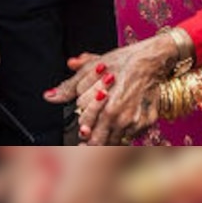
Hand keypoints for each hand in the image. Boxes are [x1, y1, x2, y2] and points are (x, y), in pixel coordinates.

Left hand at [44, 37, 176, 144]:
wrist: (152, 59)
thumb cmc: (123, 61)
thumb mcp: (92, 69)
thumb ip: (69, 87)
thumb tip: (49, 97)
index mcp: (105, 108)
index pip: (86, 131)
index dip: (81, 133)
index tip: (81, 135)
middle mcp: (120, 119)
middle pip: (99, 143)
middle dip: (91, 142)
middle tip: (87, 140)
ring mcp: (135, 122)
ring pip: (115, 142)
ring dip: (107, 138)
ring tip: (103, 132)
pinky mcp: (146, 122)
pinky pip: (131, 136)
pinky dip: (124, 133)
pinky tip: (120, 124)